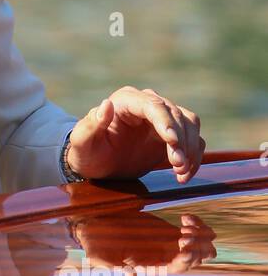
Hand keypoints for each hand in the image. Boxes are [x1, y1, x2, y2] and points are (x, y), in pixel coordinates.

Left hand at [66, 86, 204, 183]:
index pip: (152, 105)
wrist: (97, 164)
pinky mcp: (172, 134)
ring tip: (180, 172)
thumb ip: (90, 125)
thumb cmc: (87, 152)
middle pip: (175, 114)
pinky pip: (193, 139)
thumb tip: (106, 105)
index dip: (165, 121)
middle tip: (177, 165)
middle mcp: (147, 103)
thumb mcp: (82, 143)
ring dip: (190, 148)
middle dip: (180, 140)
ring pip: (189, 124)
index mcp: (126, 100)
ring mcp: (161, 118)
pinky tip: (184, 174)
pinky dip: (194, 156)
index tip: (172, 141)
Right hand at [68, 211, 216, 272]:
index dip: (186, 260)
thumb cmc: (99, 243)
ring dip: (201, 236)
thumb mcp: (101, 255)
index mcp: (153, 267)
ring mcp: (173, 244)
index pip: (178, 269)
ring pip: (203, 247)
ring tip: (185, 225)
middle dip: (196, 247)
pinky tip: (184, 218)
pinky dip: (197, 224)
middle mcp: (166, 258)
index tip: (183, 246)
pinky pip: (198, 232)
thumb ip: (113, 265)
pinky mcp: (174, 231)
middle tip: (183, 234)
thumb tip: (130, 274)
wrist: (100, 224)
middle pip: (197, 259)